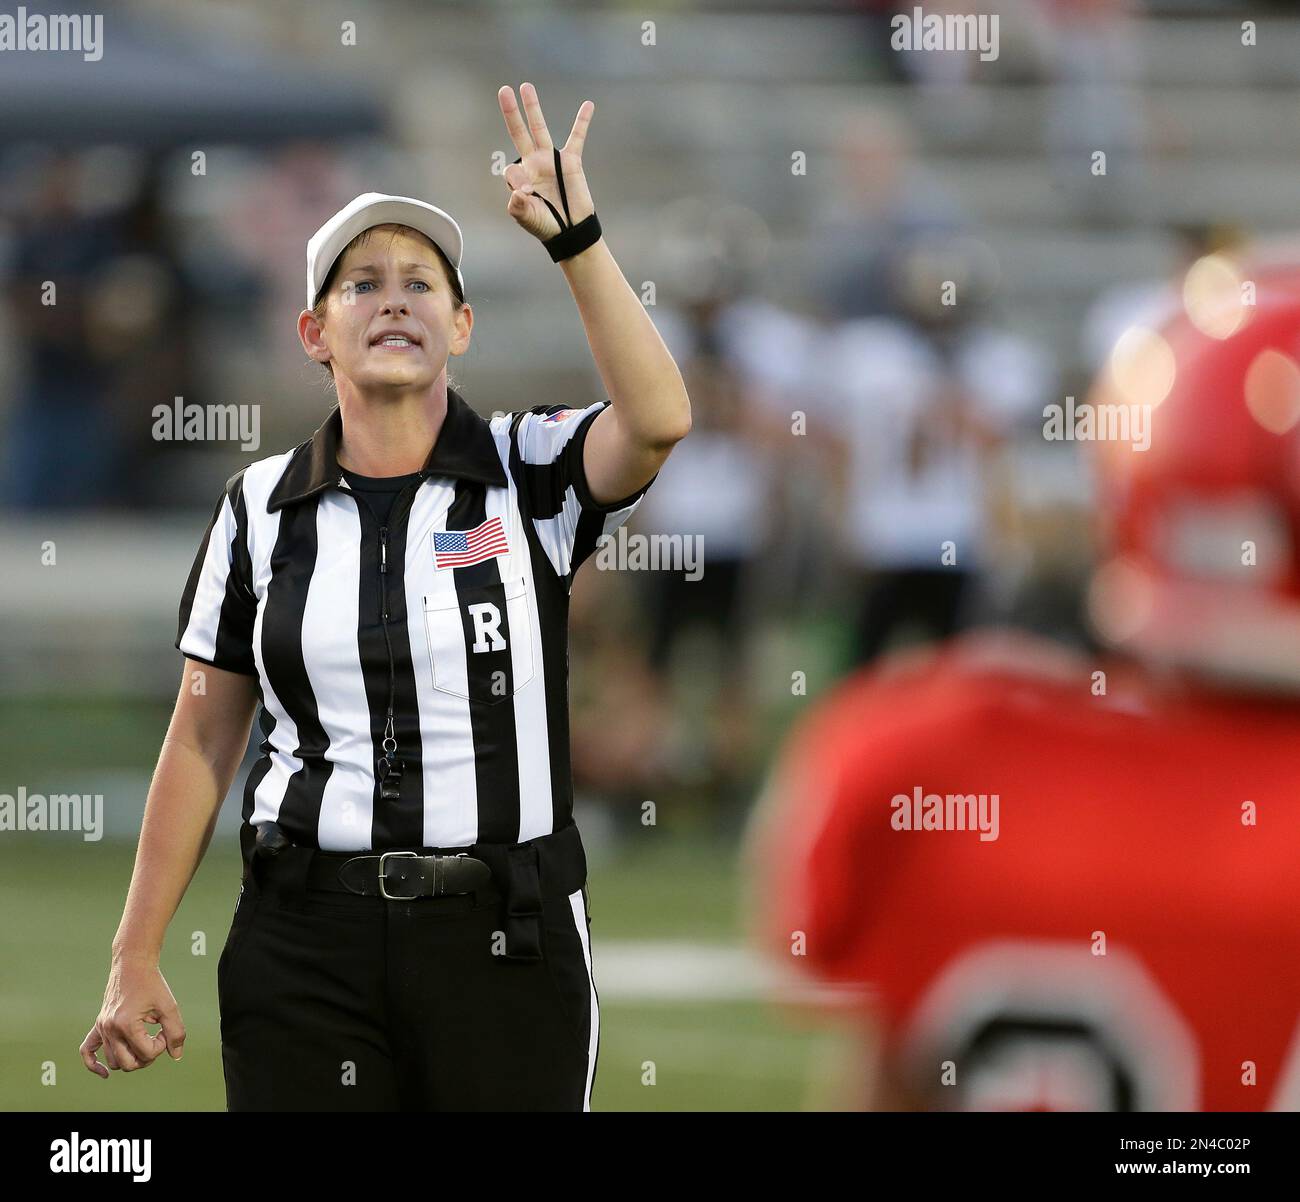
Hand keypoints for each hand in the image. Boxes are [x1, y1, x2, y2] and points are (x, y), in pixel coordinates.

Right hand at [80, 953, 185, 1077]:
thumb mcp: (170, 1006)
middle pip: (128, 1064)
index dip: (161, 1046)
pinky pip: (87, 1051)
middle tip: (156, 1039)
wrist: (133, 965)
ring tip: (144, 1041)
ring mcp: (101, 1027)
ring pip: (113, 1061)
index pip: (146, 1054)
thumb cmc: (152, 984)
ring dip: (130, 1058)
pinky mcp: (98, 1025)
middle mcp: (110, 1029)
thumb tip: (176, 1055)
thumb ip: (176, 1032)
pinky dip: (93, 1064)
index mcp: (126, 1025)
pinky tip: (105, 1073)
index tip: (165, 1030)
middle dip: (147, 1057)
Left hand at [497, 82, 595, 242]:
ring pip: (540, 129)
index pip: (511, 169)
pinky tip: (588, 105)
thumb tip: (518, 192)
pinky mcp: (571, 162)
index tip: (527, 193)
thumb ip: (519, 207)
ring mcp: (551, 160)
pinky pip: (577, 138)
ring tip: (526, 87)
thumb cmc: (546, 226)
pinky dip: (582, 122)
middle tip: (504, 90)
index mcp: (520, 178)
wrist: (570, 230)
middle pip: (518, 133)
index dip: (517, 179)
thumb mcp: (528, 218)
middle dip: (511, 113)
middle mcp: (533, 164)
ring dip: (533, 108)